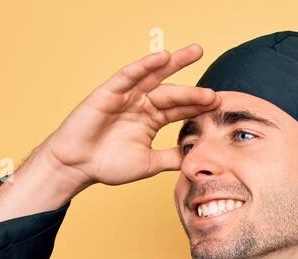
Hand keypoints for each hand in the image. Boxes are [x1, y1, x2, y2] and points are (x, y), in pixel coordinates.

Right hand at [39, 43, 218, 189]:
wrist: (78, 166)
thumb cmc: (107, 165)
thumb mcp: (149, 163)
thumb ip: (171, 157)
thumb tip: (195, 158)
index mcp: (151, 119)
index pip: (180, 110)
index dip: (198, 107)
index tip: (219, 106)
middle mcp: (141, 104)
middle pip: (173, 91)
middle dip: (194, 89)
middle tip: (215, 88)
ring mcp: (127, 96)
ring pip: (154, 77)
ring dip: (174, 63)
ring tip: (195, 52)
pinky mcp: (110, 91)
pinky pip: (130, 74)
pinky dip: (145, 65)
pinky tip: (162, 57)